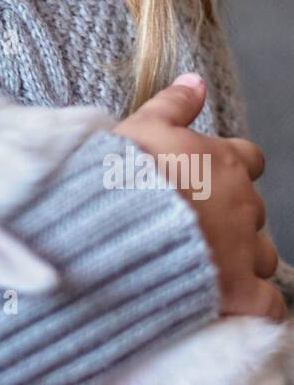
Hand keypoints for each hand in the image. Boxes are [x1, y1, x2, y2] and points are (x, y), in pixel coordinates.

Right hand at [113, 73, 286, 322]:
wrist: (116, 229)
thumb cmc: (125, 175)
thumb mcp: (143, 125)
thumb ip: (174, 103)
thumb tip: (196, 80)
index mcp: (224, 162)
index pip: (248, 159)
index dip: (228, 169)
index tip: (203, 180)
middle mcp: (243, 203)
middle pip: (253, 210)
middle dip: (230, 218)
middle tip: (192, 227)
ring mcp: (245, 249)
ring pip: (262, 254)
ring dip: (242, 259)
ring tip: (206, 266)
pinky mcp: (241, 292)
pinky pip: (268, 303)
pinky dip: (256, 304)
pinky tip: (235, 304)